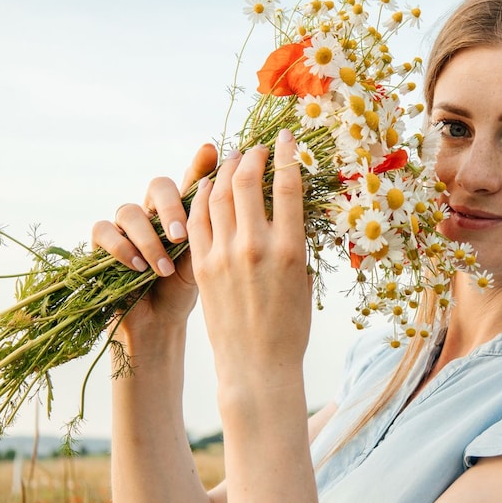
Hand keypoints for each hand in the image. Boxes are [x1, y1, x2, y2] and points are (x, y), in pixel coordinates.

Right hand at [92, 144, 218, 337]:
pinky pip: (103, 230)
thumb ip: (217, 230)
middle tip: (181, 236)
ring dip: (148, 240)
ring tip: (164, 269)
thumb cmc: (187, 287)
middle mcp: (154, 210)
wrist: (161, 320)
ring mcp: (127, 225)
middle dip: (169, 208)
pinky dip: (121, 248)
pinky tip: (138, 267)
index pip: (192, 180)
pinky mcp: (102, 243)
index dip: (200, 163)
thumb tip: (245, 204)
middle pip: (157, 185)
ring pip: (129, 210)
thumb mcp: (208, 258)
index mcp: (183, 210)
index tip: (212, 151)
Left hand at [187, 129, 310, 388]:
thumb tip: (287, 206)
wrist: (257, 365)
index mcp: (289, 249)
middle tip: (256, 146)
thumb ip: (294, 240)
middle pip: (246, 181)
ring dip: (225, 171)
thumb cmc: (290, 326)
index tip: (285, 137)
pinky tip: (209, 187)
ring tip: (233, 160)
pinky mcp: (202, 266)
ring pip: (217, 195)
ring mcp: (223, 255)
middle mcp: (254, 247)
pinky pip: (197, 220)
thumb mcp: (304, 278)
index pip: (287, 185)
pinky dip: (202, 197)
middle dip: (251, 155)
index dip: (285, 154)